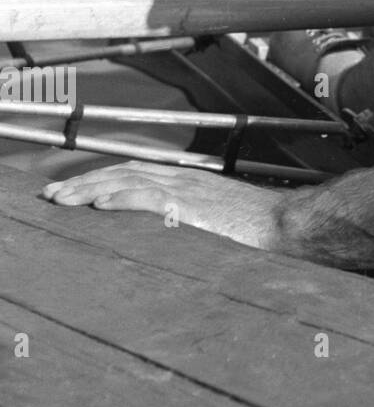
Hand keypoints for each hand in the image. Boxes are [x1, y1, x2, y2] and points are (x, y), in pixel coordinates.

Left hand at [41, 161, 285, 251]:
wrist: (288, 225)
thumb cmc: (259, 229)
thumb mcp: (218, 220)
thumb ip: (191, 221)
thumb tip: (168, 234)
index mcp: (188, 183)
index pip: (135, 172)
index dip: (102, 178)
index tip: (74, 190)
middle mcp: (183, 180)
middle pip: (124, 172)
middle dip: (84, 181)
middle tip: (52, 194)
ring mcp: (188, 190)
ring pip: (129, 181)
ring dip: (91, 188)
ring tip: (63, 199)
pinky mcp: (194, 206)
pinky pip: (151, 198)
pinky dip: (123, 198)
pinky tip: (101, 204)